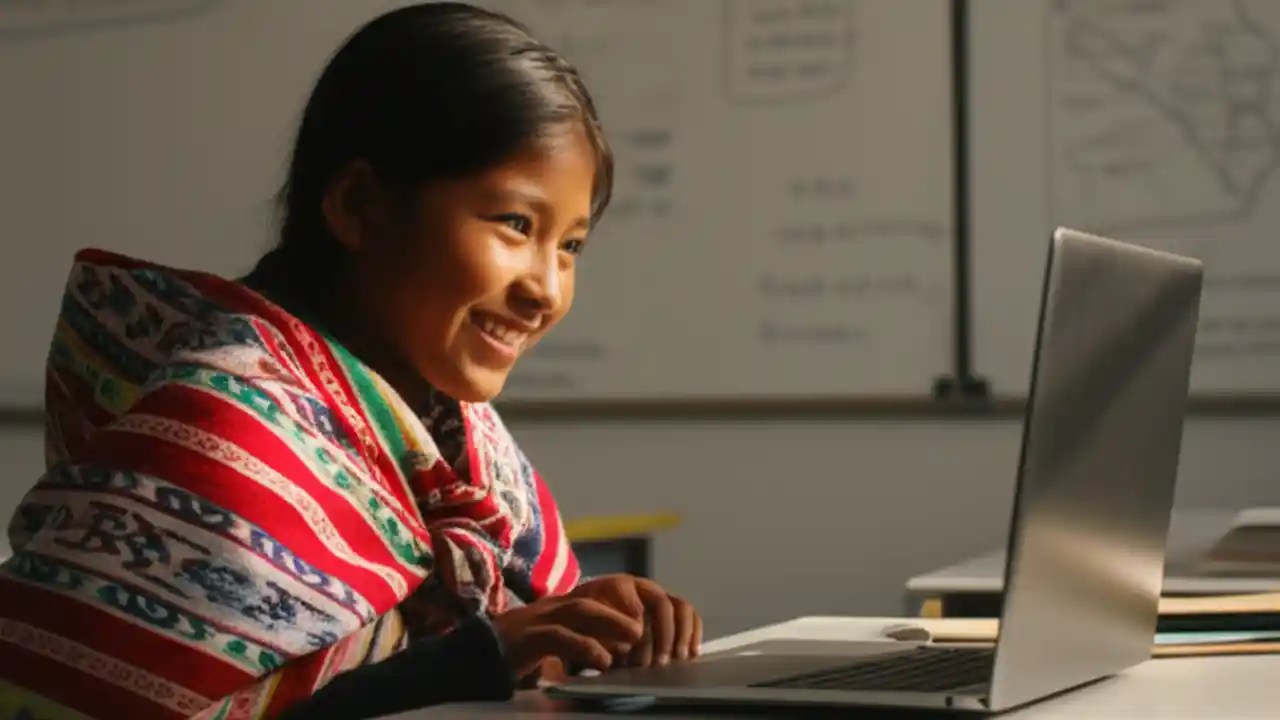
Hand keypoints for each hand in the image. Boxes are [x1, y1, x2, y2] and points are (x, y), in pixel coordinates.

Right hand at [490, 596, 643, 680]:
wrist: (471, 662)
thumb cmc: (513, 659)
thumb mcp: (549, 648)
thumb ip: (576, 646)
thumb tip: (612, 656)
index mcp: (555, 610)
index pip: (592, 599)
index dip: (619, 608)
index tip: (644, 624)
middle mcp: (547, 609)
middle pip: (590, 599)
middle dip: (620, 611)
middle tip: (647, 628)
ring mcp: (534, 621)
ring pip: (578, 610)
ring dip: (610, 622)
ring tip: (634, 637)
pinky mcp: (524, 639)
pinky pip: (558, 637)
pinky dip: (584, 647)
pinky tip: (602, 661)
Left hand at [568, 575, 701, 666]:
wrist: (582, 619)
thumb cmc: (583, 623)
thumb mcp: (584, 625)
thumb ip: (601, 633)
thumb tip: (629, 644)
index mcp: (619, 586)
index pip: (636, 601)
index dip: (637, 622)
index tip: (638, 644)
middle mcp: (643, 588)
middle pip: (662, 604)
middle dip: (664, 633)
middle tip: (659, 661)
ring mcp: (659, 597)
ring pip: (681, 608)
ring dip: (682, 634)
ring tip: (678, 658)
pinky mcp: (671, 612)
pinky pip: (690, 616)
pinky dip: (693, 633)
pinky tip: (692, 653)